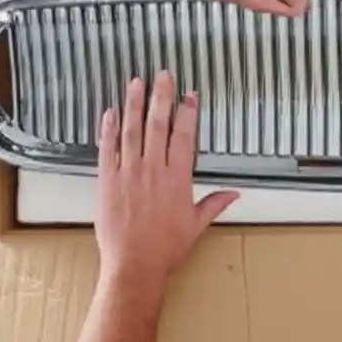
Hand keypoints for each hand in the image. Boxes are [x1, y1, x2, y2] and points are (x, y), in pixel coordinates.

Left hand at [95, 71, 240, 287]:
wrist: (134, 266)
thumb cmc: (166, 248)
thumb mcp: (196, 225)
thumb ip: (214, 204)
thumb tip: (234, 194)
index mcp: (177, 179)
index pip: (184, 137)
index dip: (188, 113)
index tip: (190, 95)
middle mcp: (153, 170)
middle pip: (158, 125)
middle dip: (162, 97)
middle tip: (164, 75)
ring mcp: (128, 173)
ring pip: (132, 131)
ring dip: (134, 104)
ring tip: (136, 82)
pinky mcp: (107, 181)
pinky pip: (107, 149)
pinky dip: (108, 129)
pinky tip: (110, 112)